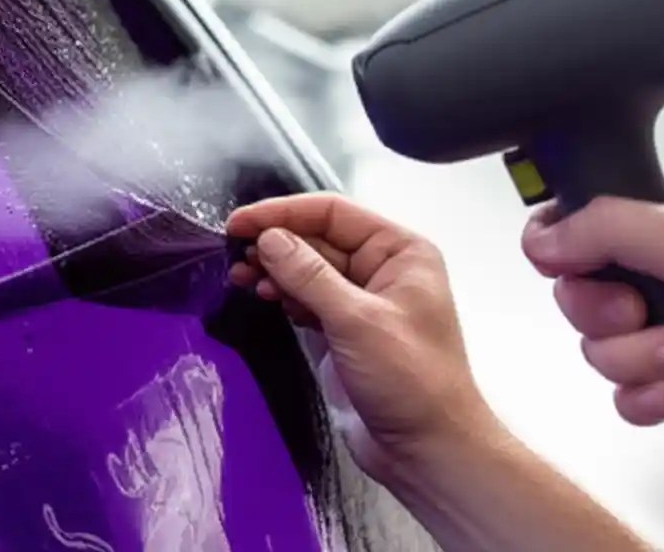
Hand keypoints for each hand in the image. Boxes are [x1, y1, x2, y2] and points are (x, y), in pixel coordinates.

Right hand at [226, 192, 496, 481]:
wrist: (428, 450)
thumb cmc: (409, 379)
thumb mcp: (356, 320)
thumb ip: (308, 274)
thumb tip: (267, 238)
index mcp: (400, 251)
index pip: (334, 213)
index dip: (283, 213)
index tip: (239, 223)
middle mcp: (383, 269)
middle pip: (318, 239)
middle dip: (276, 244)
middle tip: (235, 257)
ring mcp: (362, 301)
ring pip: (309, 270)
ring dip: (275, 270)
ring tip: (242, 278)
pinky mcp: (345, 331)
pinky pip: (308, 300)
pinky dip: (285, 296)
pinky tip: (265, 297)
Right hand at [520, 169, 663, 426]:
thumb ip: (608, 226)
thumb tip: (540, 238)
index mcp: (657, 215)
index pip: (571, 227)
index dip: (560, 254)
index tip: (578, 270)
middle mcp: (658, 269)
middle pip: (577, 296)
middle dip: (608, 317)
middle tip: (647, 313)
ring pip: (600, 351)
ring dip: (638, 360)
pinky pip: (627, 396)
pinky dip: (647, 399)